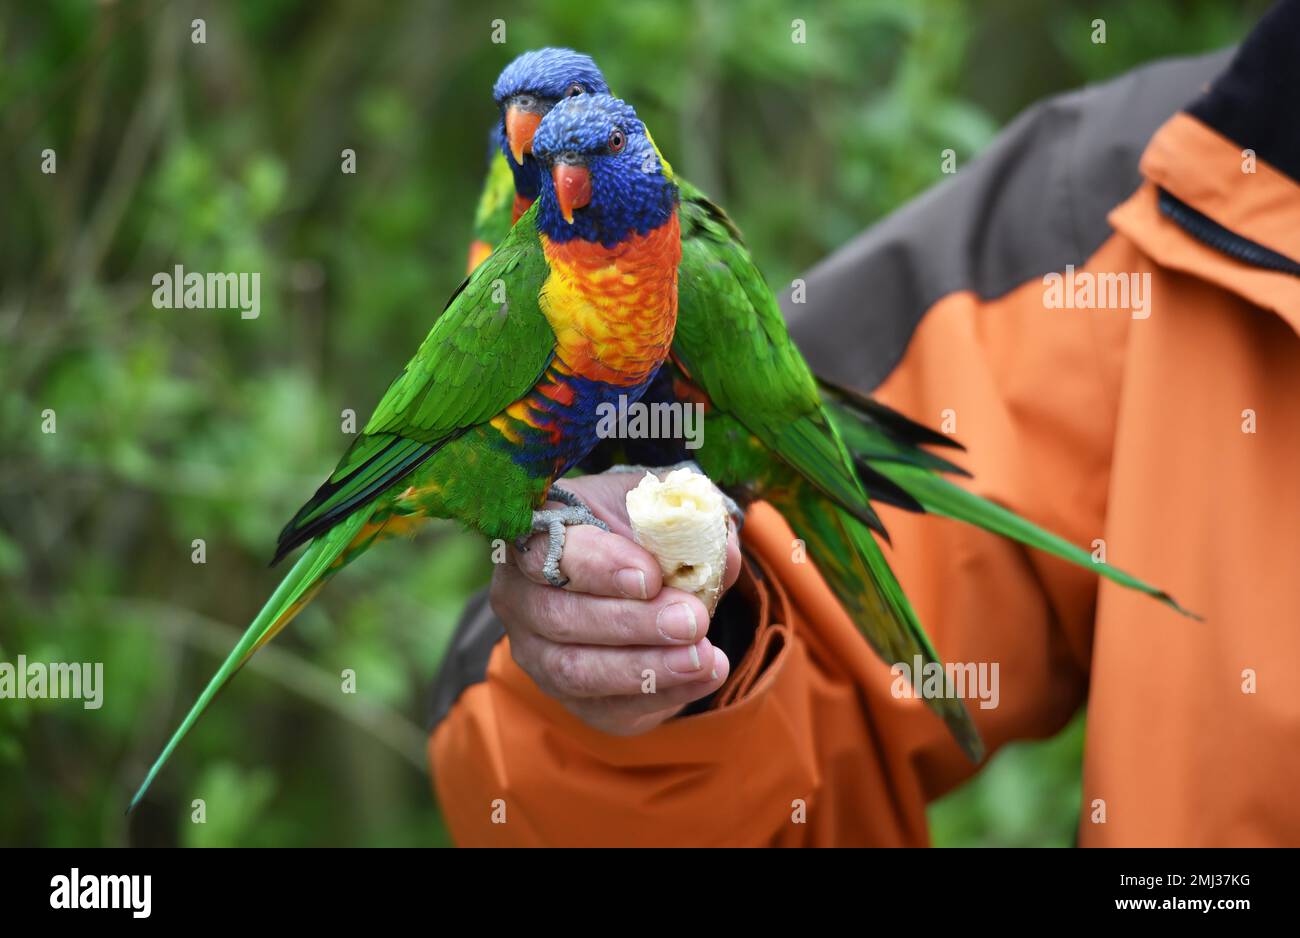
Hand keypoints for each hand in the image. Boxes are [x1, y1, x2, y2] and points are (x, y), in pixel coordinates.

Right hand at [490, 471, 740, 734]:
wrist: (636, 577)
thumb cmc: (636, 531)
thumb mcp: (659, 511)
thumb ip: (687, 522)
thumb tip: (721, 554)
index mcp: (533, 536)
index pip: (547, 552)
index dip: (597, 567)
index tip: (651, 577)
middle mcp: (519, 596)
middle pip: (559, 618)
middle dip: (631, 623)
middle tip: (692, 619)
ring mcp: (536, 652)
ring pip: (576, 671)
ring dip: (645, 668)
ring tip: (702, 656)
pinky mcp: (570, 696)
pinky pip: (607, 708)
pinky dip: (661, 695)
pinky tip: (704, 675)